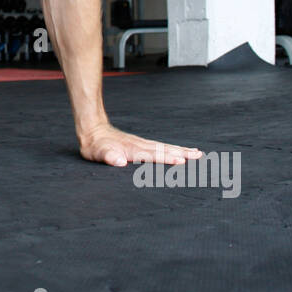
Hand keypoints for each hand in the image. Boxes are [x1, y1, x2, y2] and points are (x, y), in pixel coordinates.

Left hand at [79, 123, 203, 166]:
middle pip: (164, 149)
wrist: (92, 130)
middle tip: (198, 156)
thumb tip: (120, 162)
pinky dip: (173, 148)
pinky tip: (180, 150)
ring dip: (181, 150)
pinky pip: (160, 146)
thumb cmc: (94, 145)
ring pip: (165, 147)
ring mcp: (142, 143)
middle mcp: (140, 145)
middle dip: (181, 153)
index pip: (151, 155)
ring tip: (197, 153)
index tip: (180, 160)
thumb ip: (108, 156)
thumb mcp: (97, 152)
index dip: (165, 158)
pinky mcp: (141, 144)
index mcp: (131, 149)